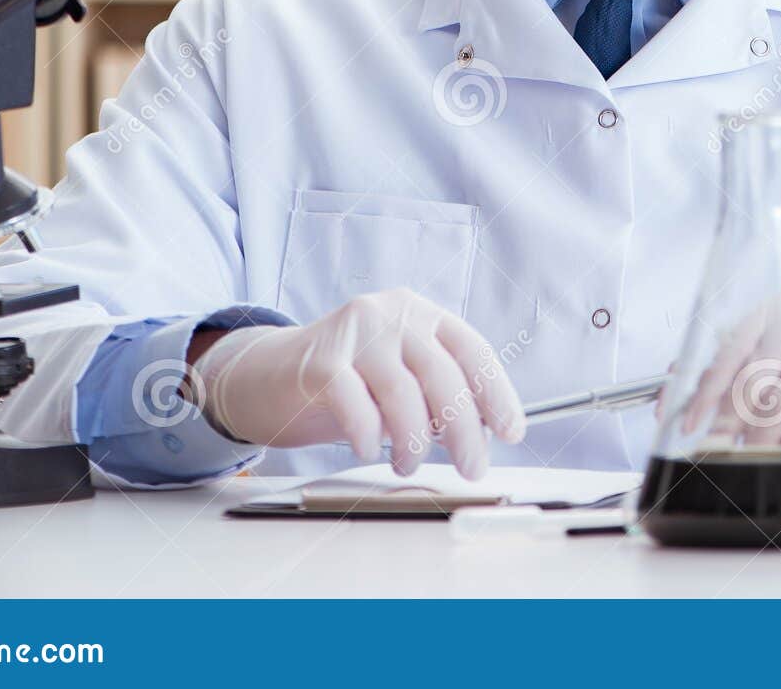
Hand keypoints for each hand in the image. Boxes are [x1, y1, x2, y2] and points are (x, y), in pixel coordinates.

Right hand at [190, 289, 525, 478]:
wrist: (268, 375)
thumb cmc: (346, 383)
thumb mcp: (399, 380)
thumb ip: (436, 397)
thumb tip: (481, 435)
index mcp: (421, 314)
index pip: (473, 350)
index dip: (497, 393)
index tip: (511, 431)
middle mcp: (392, 314)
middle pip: (443, 375)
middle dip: (465, 430)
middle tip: (472, 466)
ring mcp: (355, 333)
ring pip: (403, 394)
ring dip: (414, 442)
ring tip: (409, 464)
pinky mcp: (320, 361)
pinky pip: (357, 405)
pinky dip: (369, 436)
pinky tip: (367, 448)